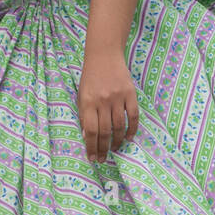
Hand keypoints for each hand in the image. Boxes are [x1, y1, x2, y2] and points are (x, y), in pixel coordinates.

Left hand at [77, 48, 137, 162]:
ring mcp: (117, 97)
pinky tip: (129, 138)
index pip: (91, 131)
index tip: (93, 158)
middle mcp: (102, 101)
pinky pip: (133, 116)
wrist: (104, 55)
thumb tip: (88, 138)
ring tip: (115, 149)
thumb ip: (84, 116)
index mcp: (88, 102)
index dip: (92, 147)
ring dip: (117, 141)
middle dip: (104, 148)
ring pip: (119, 126)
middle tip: (104, 159)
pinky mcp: (130, 93)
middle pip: (105, 132)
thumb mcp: (81, 95)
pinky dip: (132, 129)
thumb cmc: (90, 78)